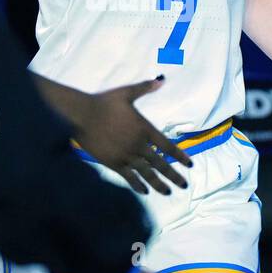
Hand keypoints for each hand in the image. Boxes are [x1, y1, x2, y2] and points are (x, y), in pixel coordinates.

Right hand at [73, 78, 193, 194]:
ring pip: (147, 173)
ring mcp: (127, 156)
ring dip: (159, 184)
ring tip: (168, 192)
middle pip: (160, 164)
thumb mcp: (126, 93)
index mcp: (145, 129)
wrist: (83, 115)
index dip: (179, 156)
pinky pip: (129, 177)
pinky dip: (138, 185)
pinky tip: (145, 192)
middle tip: (184, 185)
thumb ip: (145, 88)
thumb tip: (161, 80)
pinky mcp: (114, 163)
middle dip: (173, 175)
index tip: (189, 164)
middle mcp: (139, 145)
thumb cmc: (104, 103)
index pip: (167, 146)